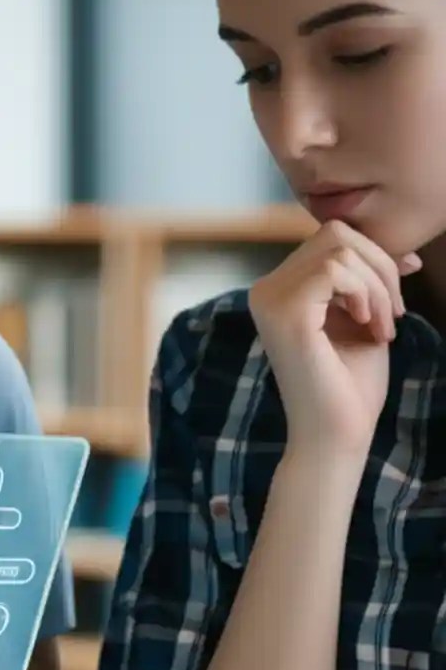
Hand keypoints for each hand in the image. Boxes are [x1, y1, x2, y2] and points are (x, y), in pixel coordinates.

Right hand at [248, 220, 420, 455]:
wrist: (337, 435)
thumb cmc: (350, 387)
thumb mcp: (365, 321)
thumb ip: (372, 284)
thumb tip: (405, 254)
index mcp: (278, 291)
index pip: (330, 239)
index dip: (375, 258)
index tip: (396, 300)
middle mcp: (264, 290)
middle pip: (335, 233)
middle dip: (380, 267)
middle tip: (393, 315)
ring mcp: (269, 299)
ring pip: (339, 248)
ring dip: (378, 285)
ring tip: (383, 326)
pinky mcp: (285, 313)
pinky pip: (334, 270)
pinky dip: (365, 294)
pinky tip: (368, 326)